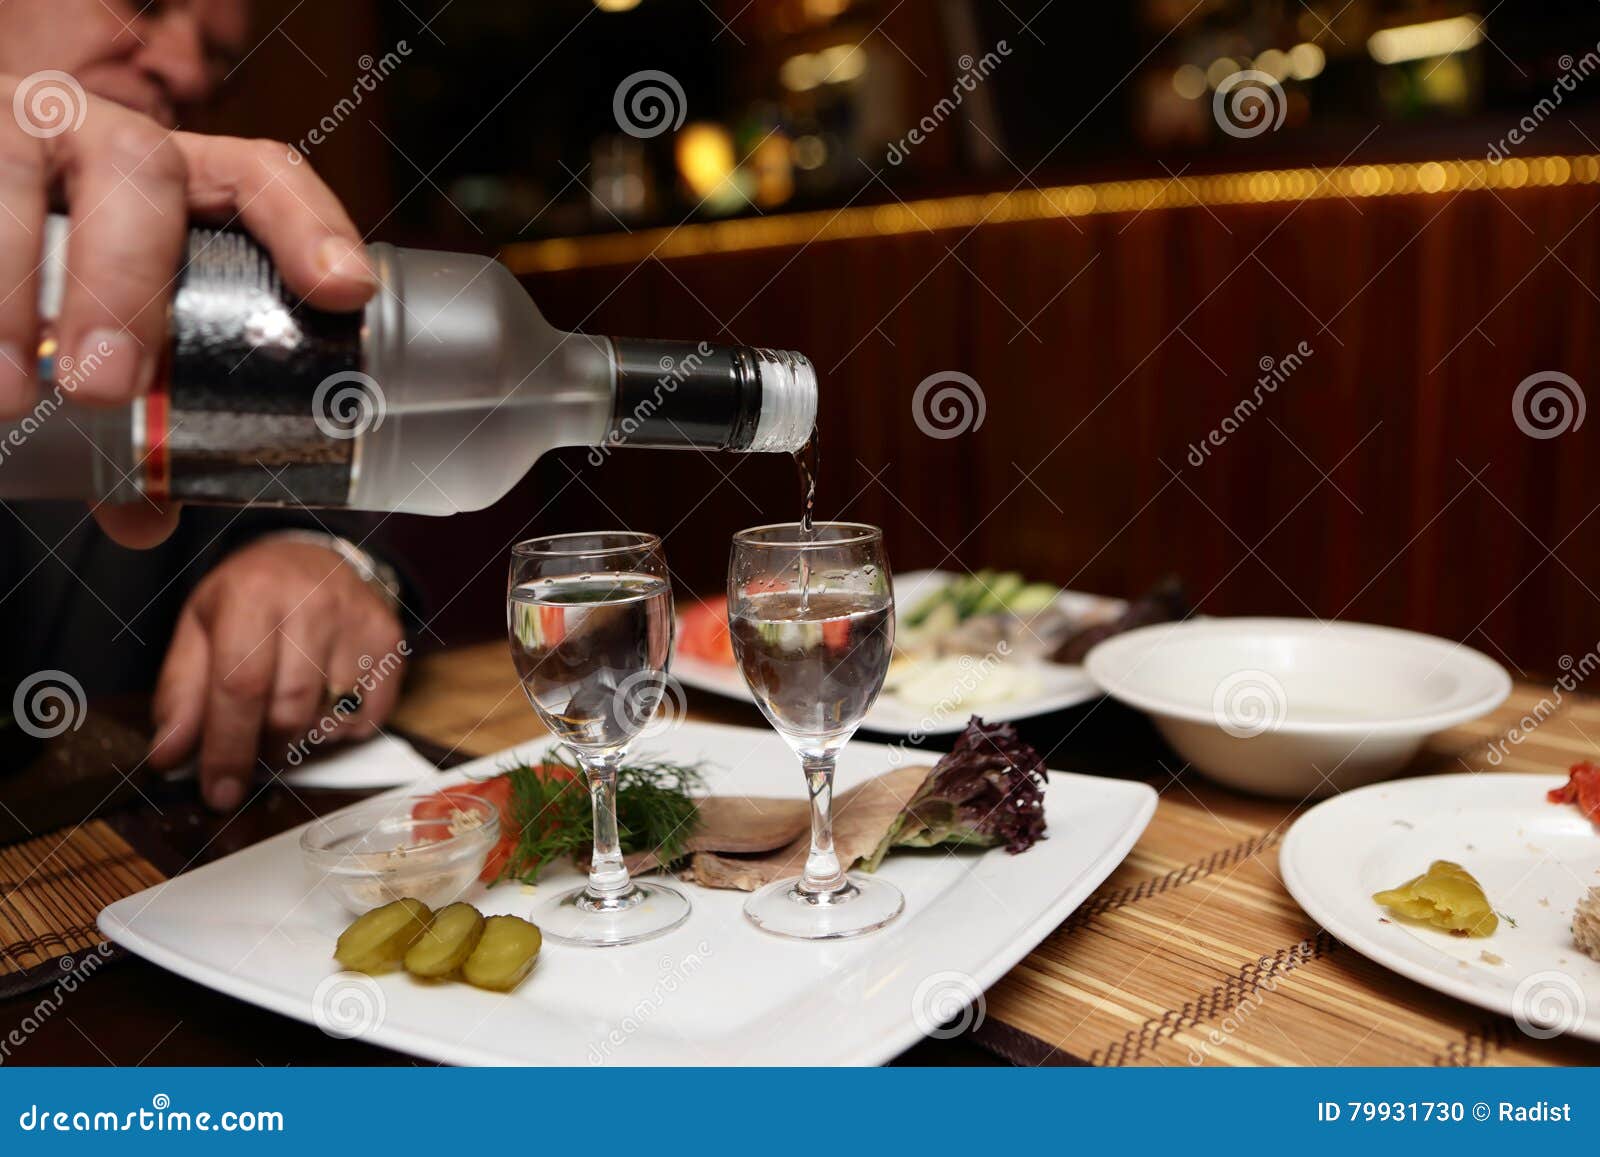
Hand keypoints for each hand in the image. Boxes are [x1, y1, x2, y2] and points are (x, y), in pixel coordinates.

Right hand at [0, 76, 377, 546]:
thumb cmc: (40, 273)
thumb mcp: (93, 324)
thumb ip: (130, 416)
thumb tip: (146, 517)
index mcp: (171, 183)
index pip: (260, 175)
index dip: (309, 225)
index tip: (345, 292)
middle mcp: (97, 134)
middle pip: (139, 170)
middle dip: (125, 281)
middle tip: (107, 388)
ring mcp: (13, 126)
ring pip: (17, 175)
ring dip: (8, 289)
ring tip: (6, 397)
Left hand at [147, 538, 407, 810]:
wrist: (311, 556)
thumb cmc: (249, 597)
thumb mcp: (199, 628)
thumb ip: (181, 692)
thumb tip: (169, 756)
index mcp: (253, 594)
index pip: (240, 687)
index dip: (227, 749)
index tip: (219, 792)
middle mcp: (312, 602)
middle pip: (289, 711)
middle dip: (264, 749)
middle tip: (253, 751)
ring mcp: (358, 620)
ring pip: (330, 719)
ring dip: (302, 740)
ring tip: (285, 717)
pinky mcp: (389, 638)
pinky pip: (368, 717)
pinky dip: (340, 730)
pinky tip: (322, 707)